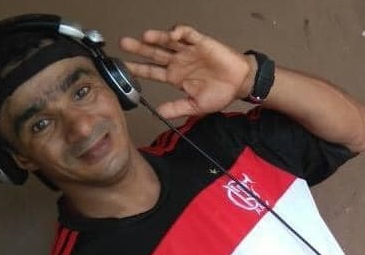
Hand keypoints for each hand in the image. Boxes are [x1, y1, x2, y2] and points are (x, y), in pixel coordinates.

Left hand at [119, 25, 252, 118]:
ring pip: (167, 41)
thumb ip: (177, 108)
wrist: (241, 83)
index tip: (123, 67)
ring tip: (145, 37)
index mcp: (176, 77)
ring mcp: (188, 51)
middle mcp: (179, 62)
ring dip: (156, 37)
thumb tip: (158, 113)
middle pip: (154, 53)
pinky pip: (187, 34)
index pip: (151, 71)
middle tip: (124, 44)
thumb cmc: (221, 94)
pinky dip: (179, 32)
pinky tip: (173, 35)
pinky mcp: (200, 42)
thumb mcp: (197, 106)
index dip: (137, 68)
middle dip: (139, 48)